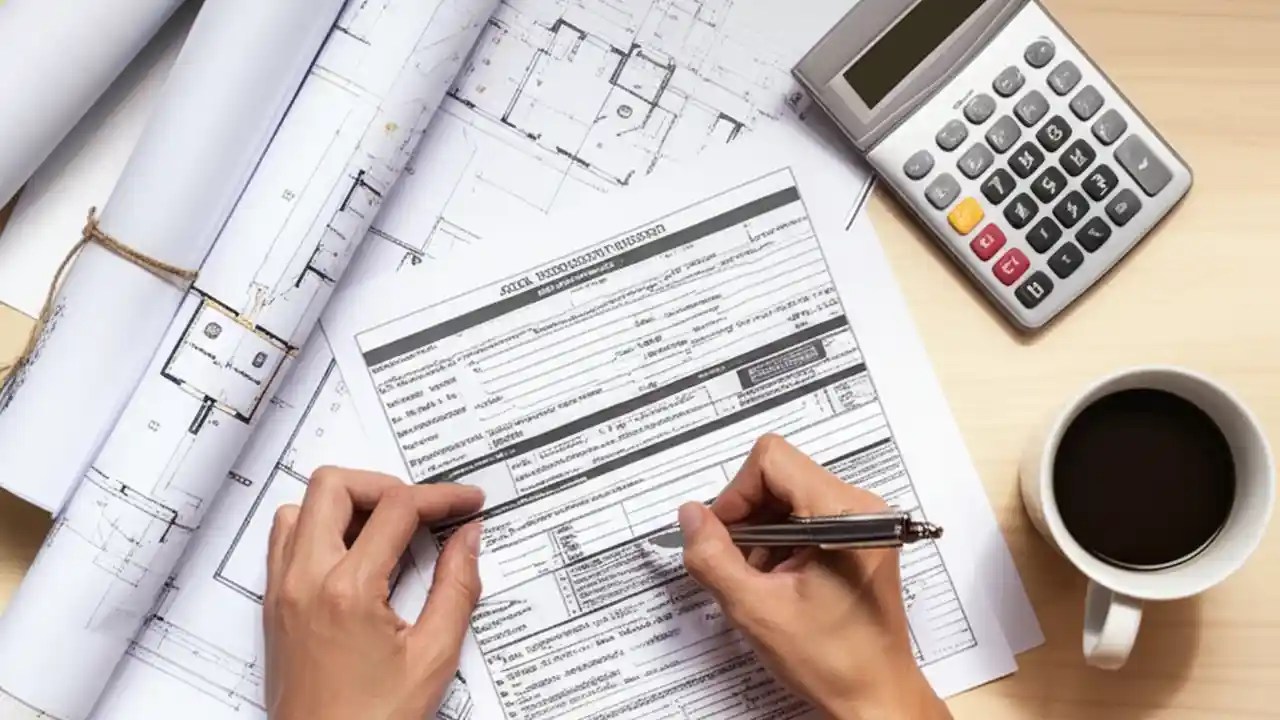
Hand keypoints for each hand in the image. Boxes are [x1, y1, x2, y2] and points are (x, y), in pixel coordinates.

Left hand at [264, 467, 483, 719]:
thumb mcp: (433, 656)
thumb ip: (457, 587)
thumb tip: (468, 538)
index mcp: (347, 590)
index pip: (397, 508)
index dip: (441, 497)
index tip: (466, 503)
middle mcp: (304, 580)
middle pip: (334, 485)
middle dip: (387, 485)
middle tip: (422, 509)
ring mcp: (283, 591)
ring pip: (300, 507)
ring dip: (345, 504)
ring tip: (387, 528)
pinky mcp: (275, 606)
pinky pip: (286, 540)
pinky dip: (320, 529)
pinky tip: (355, 554)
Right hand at [678, 435, 950, 719]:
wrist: (876, 696)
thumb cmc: (832, 660)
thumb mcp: (756, 610)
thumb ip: (714, 558)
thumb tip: (690, 516)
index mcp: (844, 514)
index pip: (772, 460)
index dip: (736, 494)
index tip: (724, 537)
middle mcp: (861, 507)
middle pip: (780, 474)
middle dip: (748, 517)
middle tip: (739, 565)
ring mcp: (863, 522)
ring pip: (789, 495)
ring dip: (762, 533)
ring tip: (762, 581)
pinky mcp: (859, 538)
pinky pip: (806, 516)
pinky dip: (781, 542)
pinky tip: (779, 581)